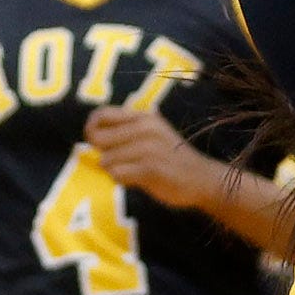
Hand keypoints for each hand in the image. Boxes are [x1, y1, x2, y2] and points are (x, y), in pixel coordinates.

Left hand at [84, 101, 213, 210]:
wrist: (202, 179)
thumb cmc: (173, 158)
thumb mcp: (153, 134)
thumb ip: (128, 131)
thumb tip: (92, 136)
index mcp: (143, 117)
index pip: (101, 114)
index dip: (92, 129)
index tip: (98, 144)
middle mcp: (144, 128)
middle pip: (98, 138)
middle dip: (101, 153)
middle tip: (117, 162)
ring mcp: (147, 148)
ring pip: (106, 160)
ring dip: (114, 170)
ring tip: (132, 172)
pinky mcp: (150, 169)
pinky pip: (117, 174)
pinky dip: (122, 180)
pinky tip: (136, 180)